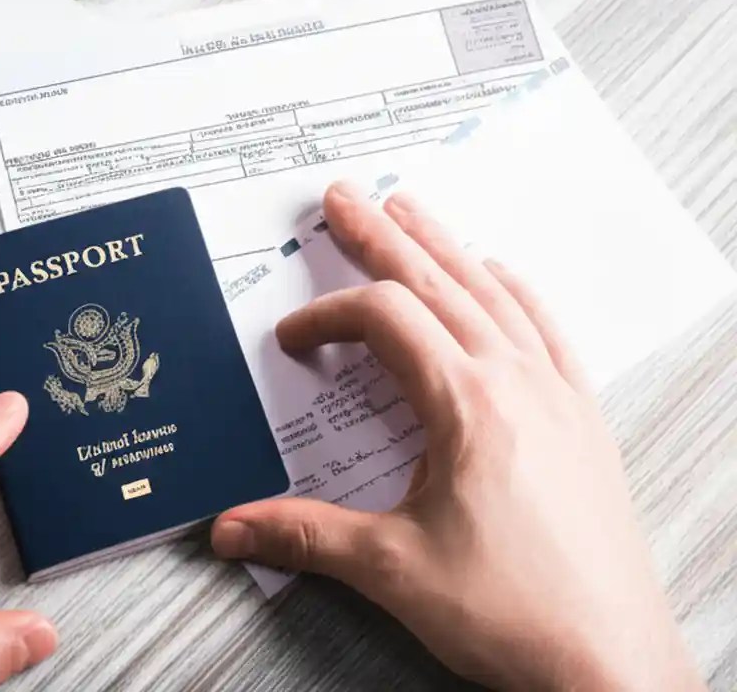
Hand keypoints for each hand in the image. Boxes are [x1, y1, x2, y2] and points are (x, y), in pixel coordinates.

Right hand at [211, 183, 702, 689]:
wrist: (610, 662)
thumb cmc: (518, 614)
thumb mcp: (392, 570)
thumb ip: (304, 534)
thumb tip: (231, 526)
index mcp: (468, 406)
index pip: (386, 323)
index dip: (327, 318)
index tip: (293, 341)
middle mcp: (518, 384)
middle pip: (439, 284)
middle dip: (382, 236)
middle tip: (344, 196)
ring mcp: (557, 397)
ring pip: (493, 295)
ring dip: (445, 248)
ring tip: (411, 210)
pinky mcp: (580, 421)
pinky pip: (547, 331)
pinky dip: (514, 292)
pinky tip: (501, 276)